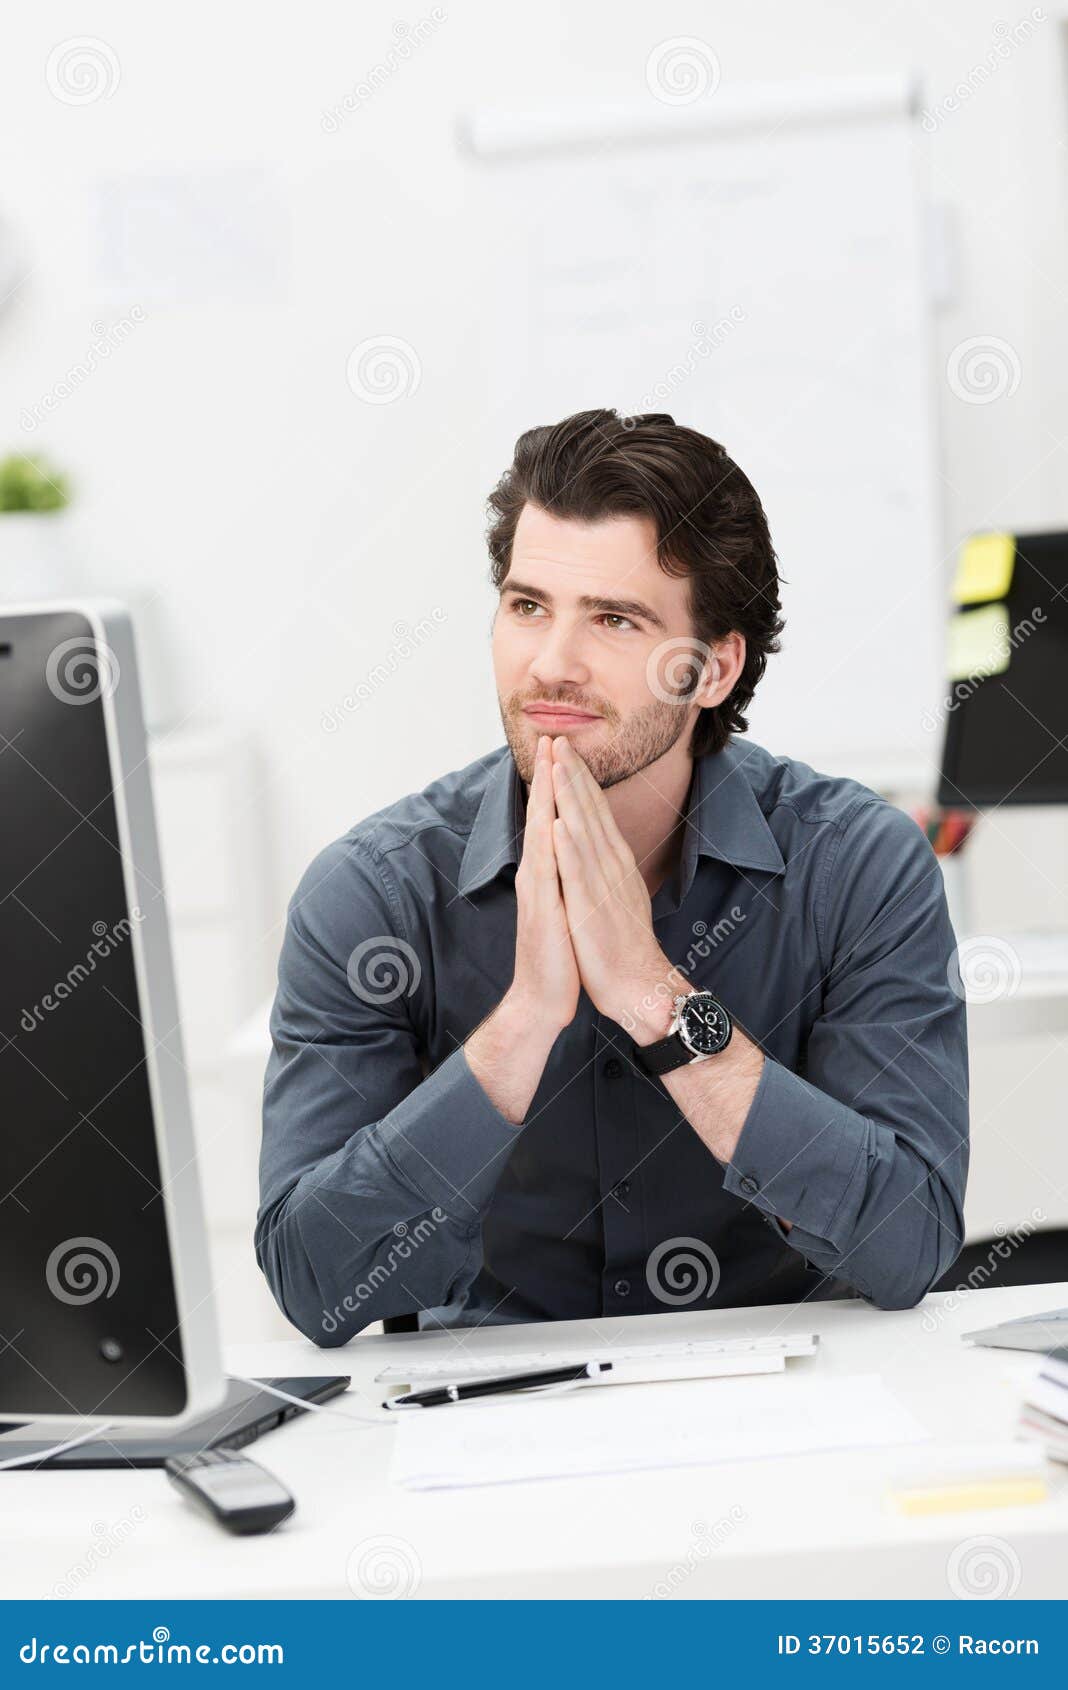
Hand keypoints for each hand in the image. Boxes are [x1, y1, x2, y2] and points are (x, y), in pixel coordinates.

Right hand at [510, 735, 580, 1033]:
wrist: (542, 997)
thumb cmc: (557, 952)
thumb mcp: (563, 903)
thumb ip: (562, 873)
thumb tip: (569, 847)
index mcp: (546, 871)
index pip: (552, 816)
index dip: (556, 782)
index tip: (562, 748)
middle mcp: (537, 875)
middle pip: (542, 816)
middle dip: (547, 777)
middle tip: (552, 738)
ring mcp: (537, 893)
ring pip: (541, 836)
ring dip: (544, 799)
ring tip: (548, 765)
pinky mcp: (543, 914)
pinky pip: (547, 874)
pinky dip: (550, 847)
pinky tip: (553, 824)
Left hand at [549, 736, 676, 1031]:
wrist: (639, 986)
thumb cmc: (623, 944)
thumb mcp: (616, 894)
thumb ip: (606, 866)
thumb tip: (595, 843)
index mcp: (614, 863)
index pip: (595, 813)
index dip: (580, 779)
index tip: (565, 750)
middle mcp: (612, 867)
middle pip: (591, 812)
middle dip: (574, 774)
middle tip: (559, 739)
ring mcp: (604, 887)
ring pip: (585, 834)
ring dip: (572, 798)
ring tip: (558, 765)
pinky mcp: (593, 911)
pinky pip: (580, 875)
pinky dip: (571, 848)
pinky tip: (560, 825)